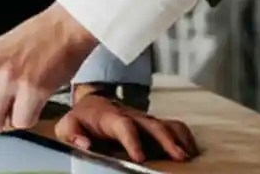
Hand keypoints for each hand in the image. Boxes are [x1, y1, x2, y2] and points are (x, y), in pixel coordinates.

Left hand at [57, 87, 198, 162]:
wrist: (92, 102)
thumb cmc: (81, 118)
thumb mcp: (67, 125)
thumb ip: (72, 133)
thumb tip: (85, 143)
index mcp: (109, 116)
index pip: (123, 125)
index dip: (132, 140)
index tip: (140, 157)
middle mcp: (131, 115)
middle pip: (152, 124)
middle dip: (166, 140)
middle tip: (179, 156)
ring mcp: (144, 118)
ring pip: (166, 124)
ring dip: (179, 138)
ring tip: (190, 155)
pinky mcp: (152, 123)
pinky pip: (172, 126)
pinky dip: (184, 136)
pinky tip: (193, 150)